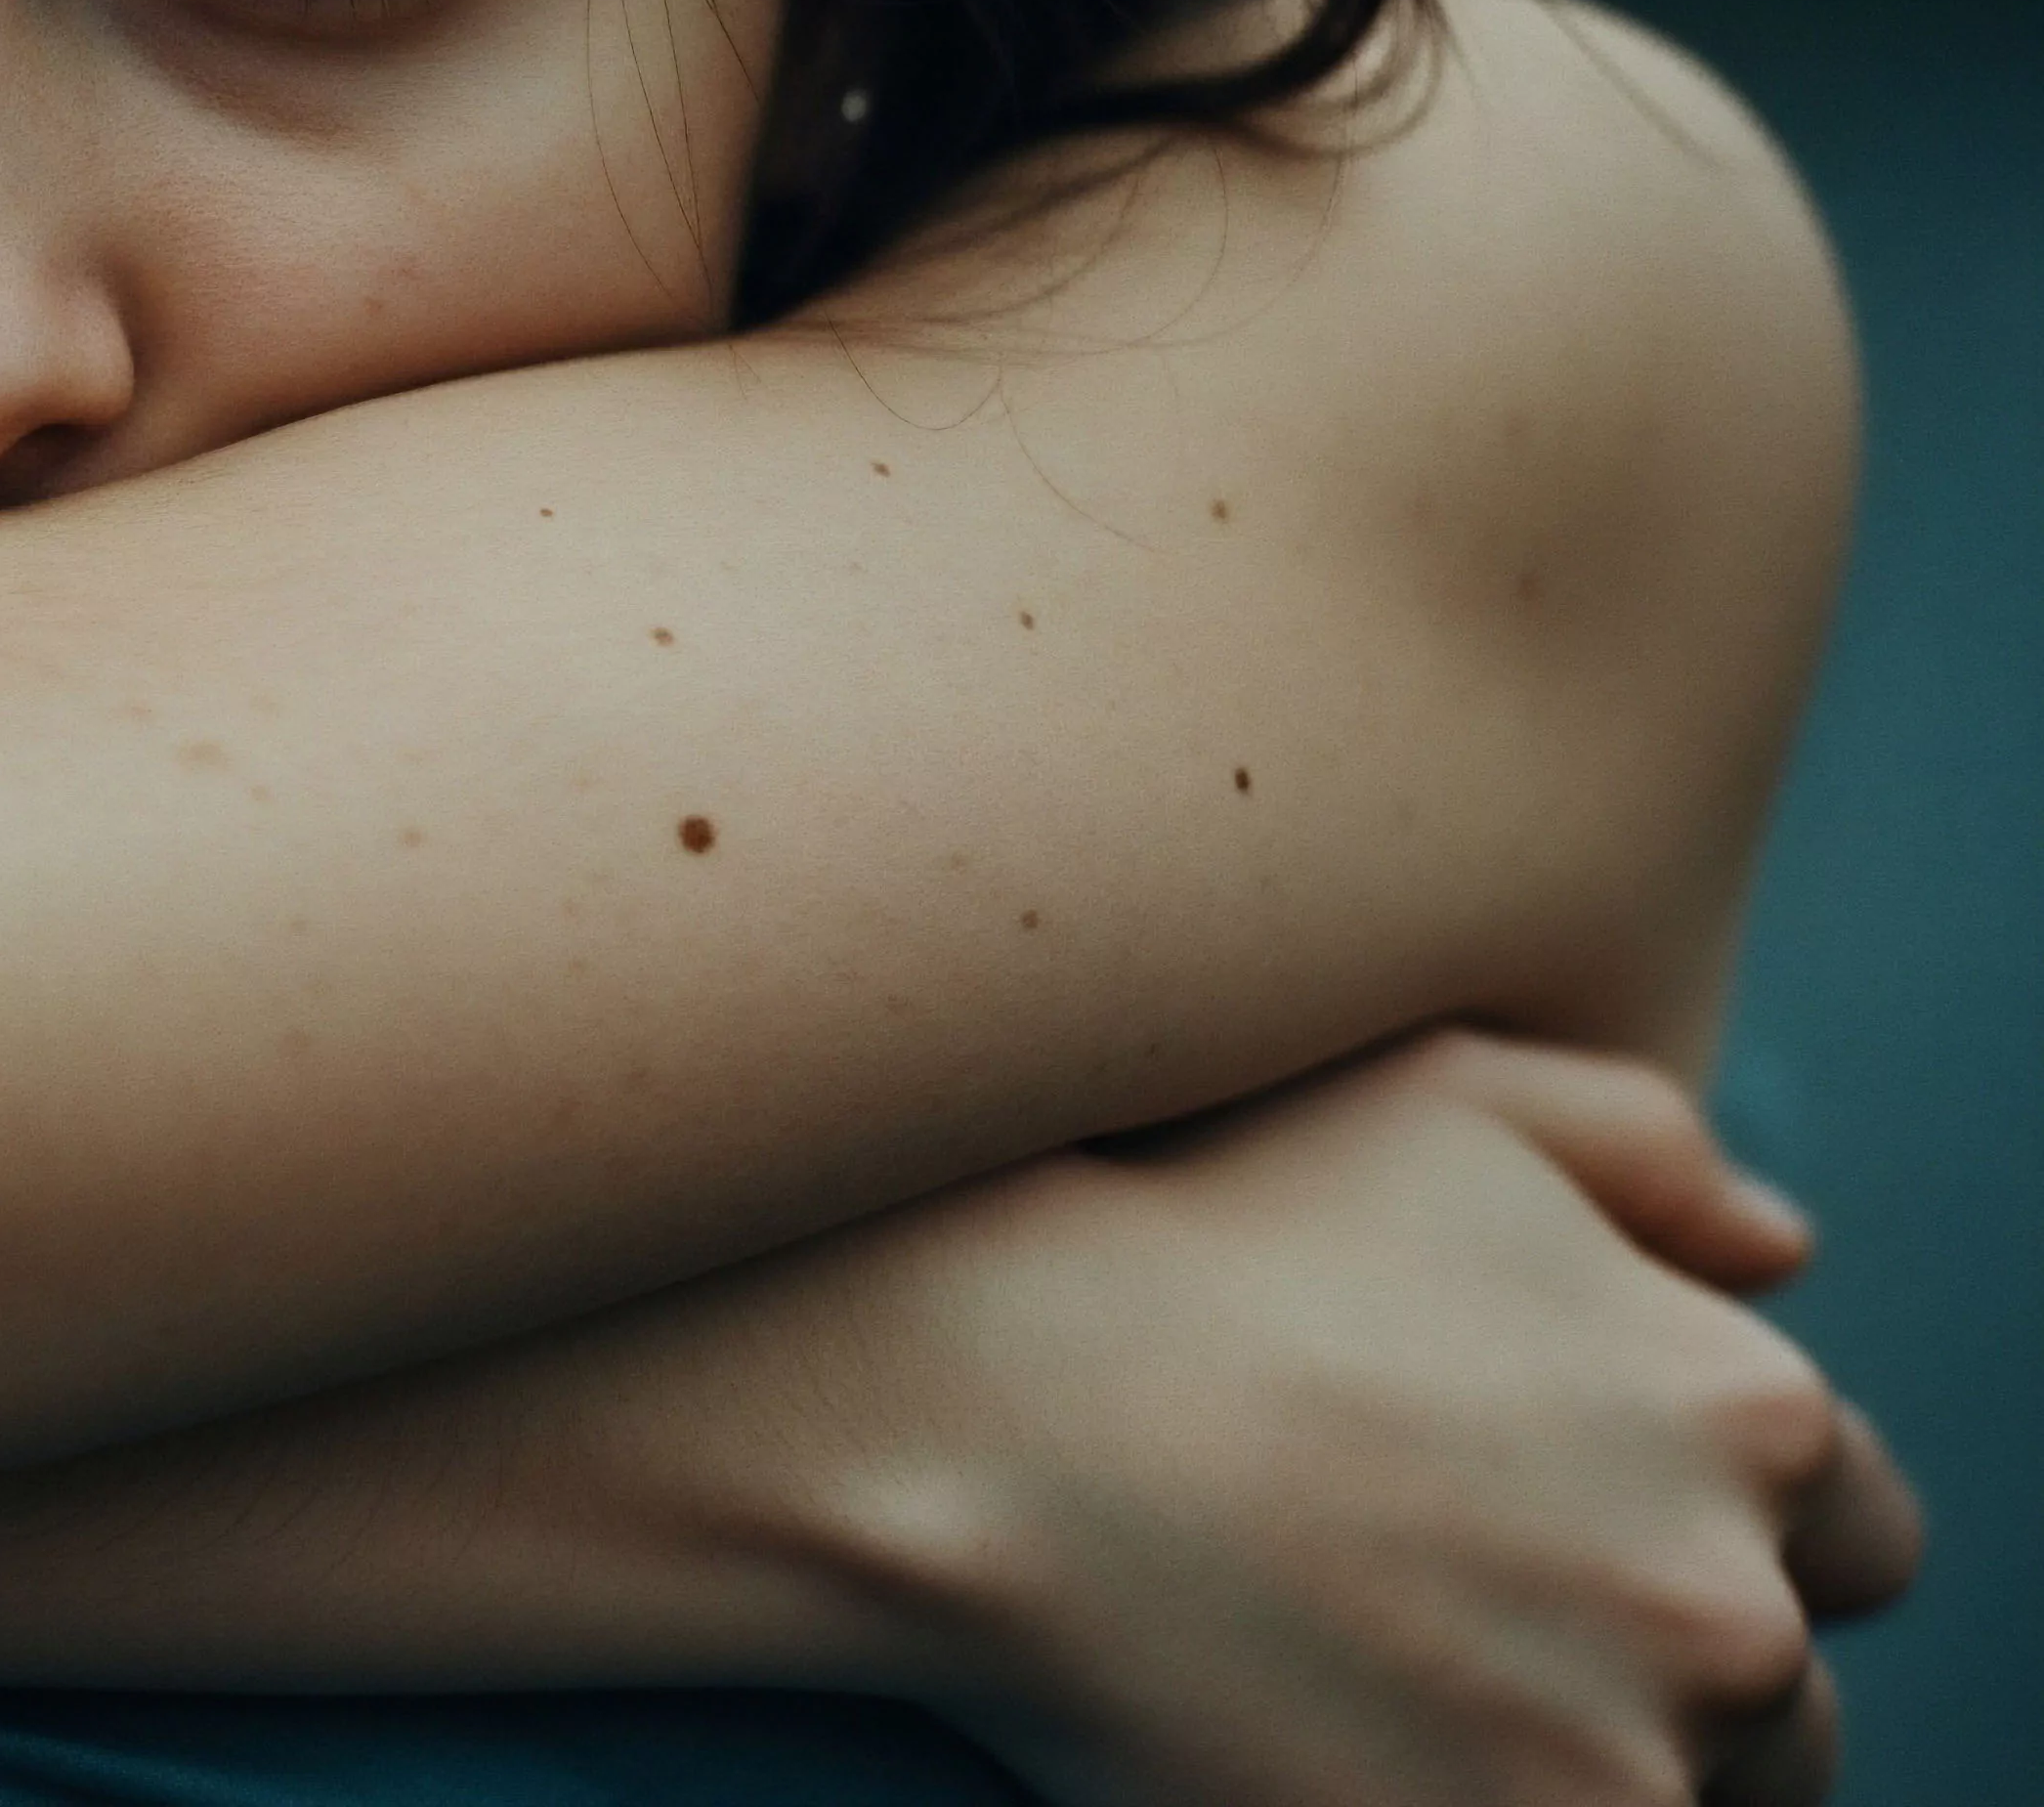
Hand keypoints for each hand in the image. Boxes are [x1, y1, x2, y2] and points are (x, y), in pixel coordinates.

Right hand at [704, 1033, 1917, 1806]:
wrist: (979, 1410)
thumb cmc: (1194, 1229)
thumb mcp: (1439, 1102)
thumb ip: (1648, 1149)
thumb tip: (1786, 1248)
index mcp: (1750, 1414)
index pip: (1859, 1533)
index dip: (1724, 1525)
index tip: (1577, 1527)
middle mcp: (1730, 1603)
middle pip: (1778, 1702)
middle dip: (1649, 1664)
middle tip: (1456, 1618)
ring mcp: (1621, 1766)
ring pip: (1669, 1804)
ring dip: (1567, 1763)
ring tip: (1383, 1689)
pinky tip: (1334, 1748)